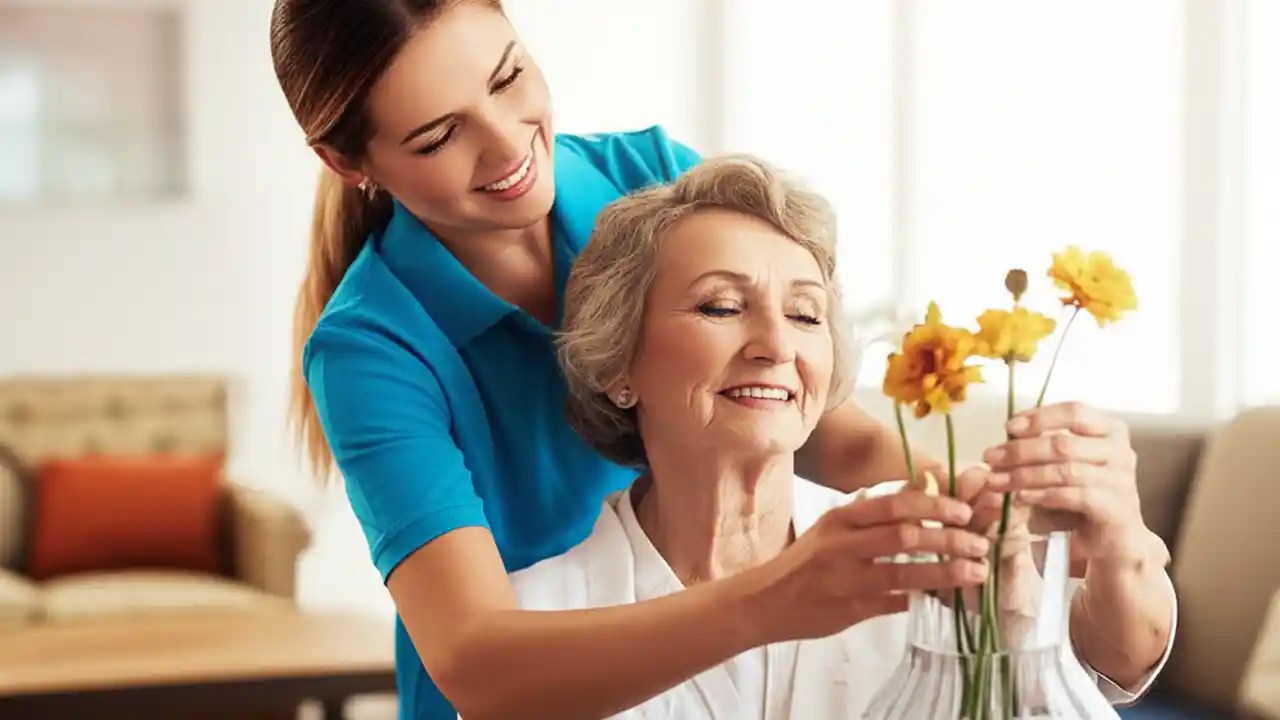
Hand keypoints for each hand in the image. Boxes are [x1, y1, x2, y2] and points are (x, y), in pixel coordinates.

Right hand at [752, 490, 990, 642]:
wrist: (765, 600)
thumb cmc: (807, 560)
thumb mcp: (836, 527)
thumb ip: (878, 513)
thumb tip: (925, 488)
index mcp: (841, 518)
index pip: (894, 504)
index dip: (934, 505)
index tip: (964, 511)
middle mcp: (842, 545)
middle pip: (905, 537)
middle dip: (949, 540)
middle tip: (980, 544)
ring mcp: (846, 580)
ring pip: (905, 574)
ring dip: (946, 573)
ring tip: (976, 573)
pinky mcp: (850, 611)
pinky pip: (894, 604)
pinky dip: (921, 599)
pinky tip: (944, 598)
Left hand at [981, 402, 1164, 564]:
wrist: (1114, 537)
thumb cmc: (1085, 494)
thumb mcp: (1066, 463)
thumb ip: (1045, 446)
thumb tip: (1006, 437)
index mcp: (1111, 430)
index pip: (1074, 411)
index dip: (1039, 417)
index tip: (1008, 427)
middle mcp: (1121, 451)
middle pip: (1064, 443)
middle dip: (1021, 450)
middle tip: (990, 457)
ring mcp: (1121, 480)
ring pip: (1065, 470)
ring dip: (1024, 475)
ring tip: (997, 480)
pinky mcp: (1115, 508)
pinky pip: (1073, 496)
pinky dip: (1042, 495)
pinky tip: (1020, 497)